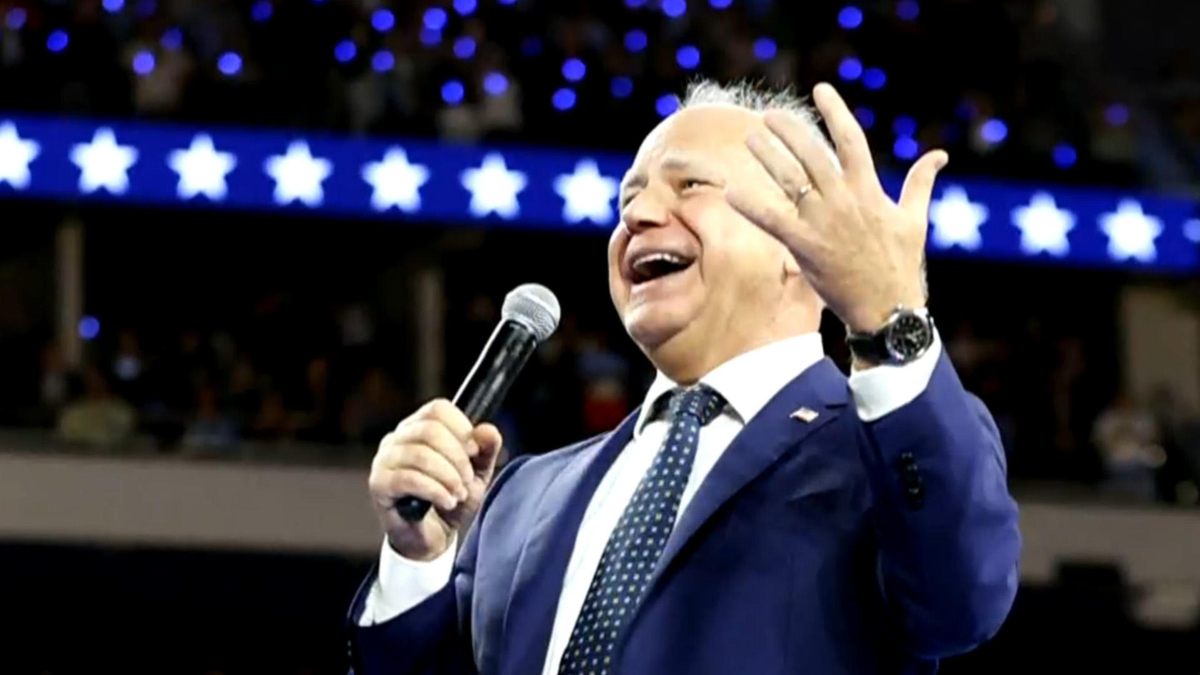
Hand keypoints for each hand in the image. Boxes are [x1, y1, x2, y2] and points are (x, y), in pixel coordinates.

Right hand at [368, 399, 502, 560]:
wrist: (432, 539)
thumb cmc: (451, 500)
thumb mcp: (477, 474)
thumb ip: (485, 450)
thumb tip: (486, 430)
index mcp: (419, 427)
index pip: (438, 409)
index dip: (461, 428)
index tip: (474, 452)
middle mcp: (397, 438)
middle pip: (430, 430)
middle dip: (457, 458)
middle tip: (466, 480)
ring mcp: (384, 460)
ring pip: (419, 454)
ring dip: (447, 476)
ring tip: (458, 494)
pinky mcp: (379, 485)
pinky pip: (408, 479)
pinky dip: (435, 490)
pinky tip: (447, 501)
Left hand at [727, 82, 947, 332]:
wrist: (888, 309)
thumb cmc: (901, 266)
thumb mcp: (915, 220)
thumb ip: (921, 183)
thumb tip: (939, 155)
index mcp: (869, 190)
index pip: (850, 139)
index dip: (834, 111)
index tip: (820, 90)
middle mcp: (845, 201)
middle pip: (812, 154)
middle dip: (790, 131)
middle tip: (769, 116)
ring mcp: (824, 223)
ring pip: (790, 181)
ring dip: (768, 157)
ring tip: (750, 139)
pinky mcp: (806, 247)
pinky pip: (772, 221)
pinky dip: (751, 205)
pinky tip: (731, 191)